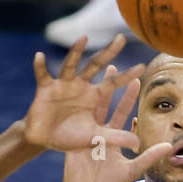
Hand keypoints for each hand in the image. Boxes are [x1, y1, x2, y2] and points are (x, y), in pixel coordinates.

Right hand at [24, 34, 145, 151]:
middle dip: (108, 52)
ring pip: (70, 65)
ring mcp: (63, 85)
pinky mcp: (45, 88)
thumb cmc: (70, 137)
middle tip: (121, 39)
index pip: (114, 83)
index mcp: (93, 96)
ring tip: (83, 38)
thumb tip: (137, 143)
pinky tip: (39, 56)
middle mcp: (80, 86)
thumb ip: (114, 138)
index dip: (127, 76)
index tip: (143, 67)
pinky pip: (42, 75)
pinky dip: (40, 66)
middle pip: (96, 65)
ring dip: (76, 52)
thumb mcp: (94, 139)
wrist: (44, 139)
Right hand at [59, 77, 172, 181]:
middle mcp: (99, 132)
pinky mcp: (72, 141)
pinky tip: (70, 93)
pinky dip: (71, 109)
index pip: (123, 113)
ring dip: (90, 91)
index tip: (136, 80)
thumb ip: (148, 157)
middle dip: (108, 86)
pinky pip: (72, 123)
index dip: (128, 98)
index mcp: (113, 137)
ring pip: (88, 109)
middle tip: (113, 65)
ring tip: (92, 73)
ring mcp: (84, 135)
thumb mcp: (131, 171)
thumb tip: (169, 146)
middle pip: (105, 104)